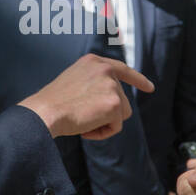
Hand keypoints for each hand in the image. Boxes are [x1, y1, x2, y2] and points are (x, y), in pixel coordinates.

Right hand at [19, 54, 154, 139]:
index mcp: (93, 62)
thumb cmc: (53, 103)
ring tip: (84, 122)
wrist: (45, 112)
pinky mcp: (115, 103)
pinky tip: (86, 129)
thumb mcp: (73, 81)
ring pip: (122, 113)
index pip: (122, 69)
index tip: (150, 88)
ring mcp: (111, 85)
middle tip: (82, 116)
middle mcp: (105, 69)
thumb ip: (93, 83)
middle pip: (122, 99)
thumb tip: (111, 101)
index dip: (138, 80)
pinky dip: (103, 132)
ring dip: (105, 122)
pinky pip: (117, 126)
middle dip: (106, 113)